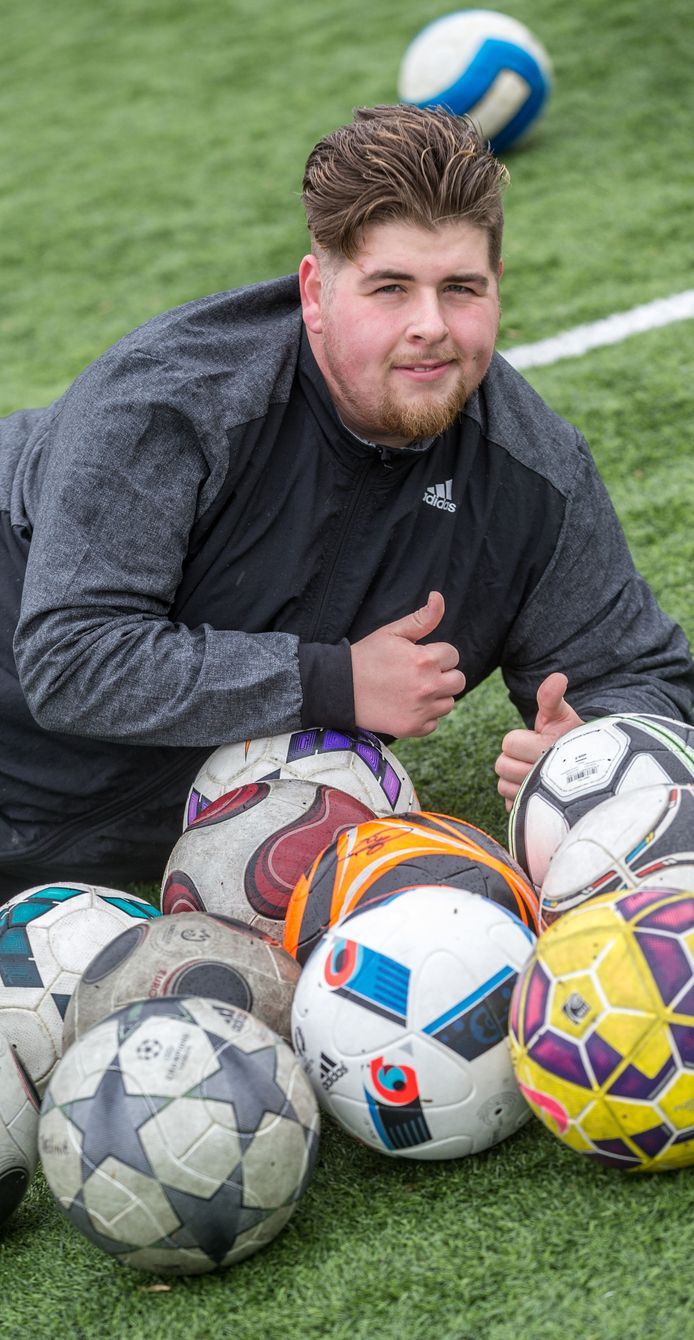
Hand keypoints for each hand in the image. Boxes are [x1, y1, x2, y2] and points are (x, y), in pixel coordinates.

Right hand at [351, 591, 464, 737]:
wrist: (340, 688)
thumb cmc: (367, 657)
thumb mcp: (392, 632)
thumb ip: (422, 618)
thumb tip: (438, 597)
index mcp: (424, 660)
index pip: (453, 655)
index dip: (437, 654)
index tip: (419, 657)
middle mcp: (427, 686)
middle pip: (458, 681)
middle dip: (443, 674)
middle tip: (420, 674)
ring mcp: (421, 710)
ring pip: (448, 703)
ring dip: (437, 696)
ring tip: (413, 690)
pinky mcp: (412, 727)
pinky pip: (434, 723)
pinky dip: (425, 716)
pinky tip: (407, 705)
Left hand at [495, 672, 583, 810]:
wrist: (595, 770)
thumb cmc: (573, 739)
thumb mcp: (563, 715)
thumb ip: (551, 697)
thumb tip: (558, 678)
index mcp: (548, 749)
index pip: (509, 742)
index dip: (519, 739)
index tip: (539, 740)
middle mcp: (544, 776)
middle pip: (502, 765)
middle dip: (514, 758)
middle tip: (535, 756)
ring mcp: (540, 798)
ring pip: (503, 786)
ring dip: (514, 779)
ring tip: (535, 772)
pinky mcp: (536, 813)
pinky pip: (509, 805)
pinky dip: (517, 798)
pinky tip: (534, 789)